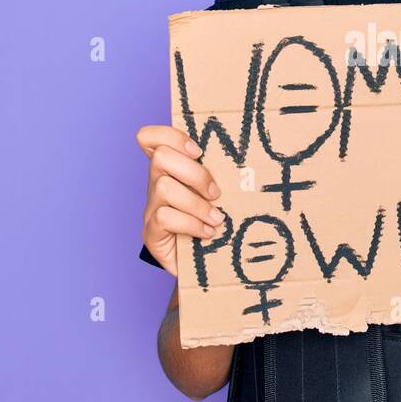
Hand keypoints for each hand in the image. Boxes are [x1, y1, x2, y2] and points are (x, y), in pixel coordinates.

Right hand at [137, 125, 226, 278]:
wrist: (199, 265)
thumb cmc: (211, 221)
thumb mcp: (215, 194)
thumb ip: (219, 175)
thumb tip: (251, 163)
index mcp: (170, 169)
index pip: (150, 137)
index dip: (171, 136)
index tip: (198, 150)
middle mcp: (155, 184)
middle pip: (161, 157)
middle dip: (195, 173)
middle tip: (216, 193)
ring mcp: (150, 208)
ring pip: (164, 187)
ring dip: (196, 203)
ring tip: (217, 218)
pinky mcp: (151, 232)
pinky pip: (165, 217)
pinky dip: (191, 224)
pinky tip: (207, 232)